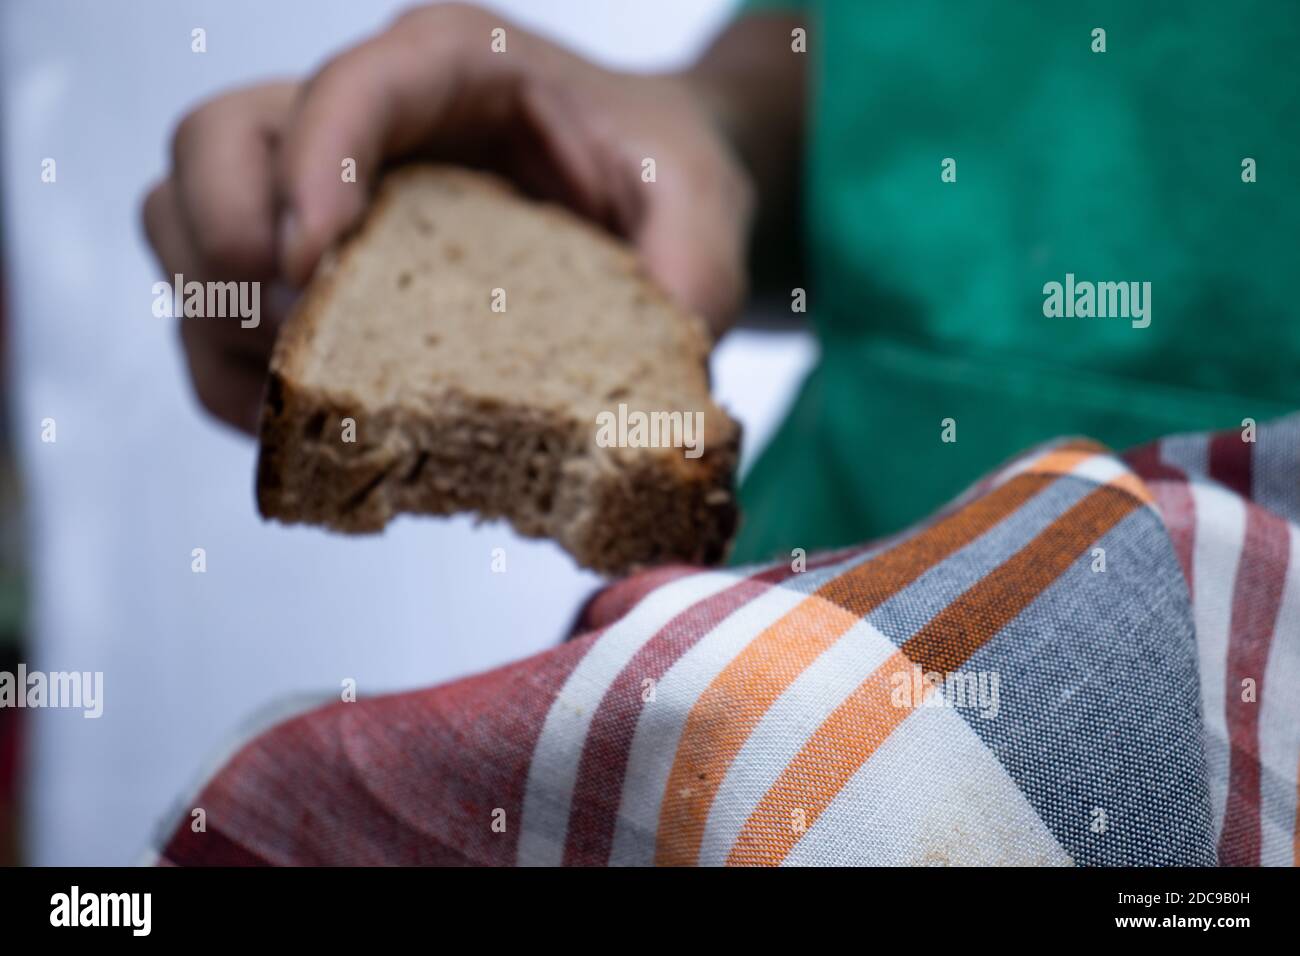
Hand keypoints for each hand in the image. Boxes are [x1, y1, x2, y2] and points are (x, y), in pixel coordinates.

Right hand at [142, 2, 753, 433]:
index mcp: (456, 68)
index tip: (310, 262)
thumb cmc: (659, 175)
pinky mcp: (310, 267)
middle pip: (215, 142)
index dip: (309, 166)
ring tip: (307, 393)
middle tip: (300, 333)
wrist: (645, 193)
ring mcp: (322, 190)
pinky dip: (234, 378)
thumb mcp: (701, 208)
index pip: (351, 87)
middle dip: (225, 241)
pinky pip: (216, 317)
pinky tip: (304, 421)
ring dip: (220, 322)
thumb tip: (659, 406)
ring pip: (183, 224)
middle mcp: (367, 119)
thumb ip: (694, 277)